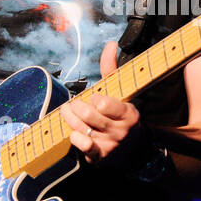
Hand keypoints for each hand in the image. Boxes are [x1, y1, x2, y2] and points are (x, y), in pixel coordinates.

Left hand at [60, 40, 141, 166]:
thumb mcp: (120, 92)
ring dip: (70, 118)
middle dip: (76, 107)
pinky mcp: (100, 156)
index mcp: (128, 112)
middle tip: (74, 104)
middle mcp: (121, 130)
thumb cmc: (120, 115)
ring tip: (68, 112)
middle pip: (87, 114)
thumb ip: (112, 68)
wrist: (132, 149)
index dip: (94, 99)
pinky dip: (75, 138)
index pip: (103, 103)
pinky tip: (74, 133)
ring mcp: (111, 145)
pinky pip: (82, 146)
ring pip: (81, 128)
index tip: (94, 98)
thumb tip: (110, 43)